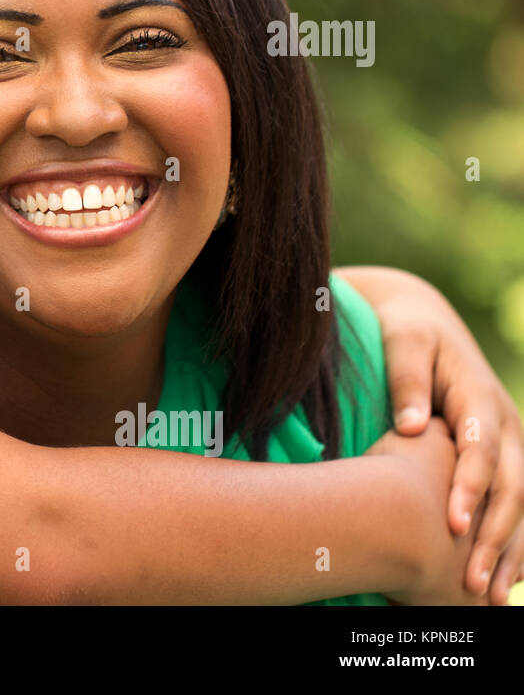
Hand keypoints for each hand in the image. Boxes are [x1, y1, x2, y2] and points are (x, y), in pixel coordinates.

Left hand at [345, 266, 523, 601]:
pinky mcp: (504, 458)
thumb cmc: (406, 332)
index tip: (451, 524)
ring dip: (510, 551)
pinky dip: (515, 543)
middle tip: (472, 580)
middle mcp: (505, 425)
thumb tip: (412, 427)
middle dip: (494, 536)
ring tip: (488, 595)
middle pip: (511, 488)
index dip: (470, 489)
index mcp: (480, 397)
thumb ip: (407, 380)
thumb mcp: (404, 342)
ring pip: (522, 505)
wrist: (425, 321)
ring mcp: (511, 444)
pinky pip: (519, 506)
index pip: (481, 451)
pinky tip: (503, 578)